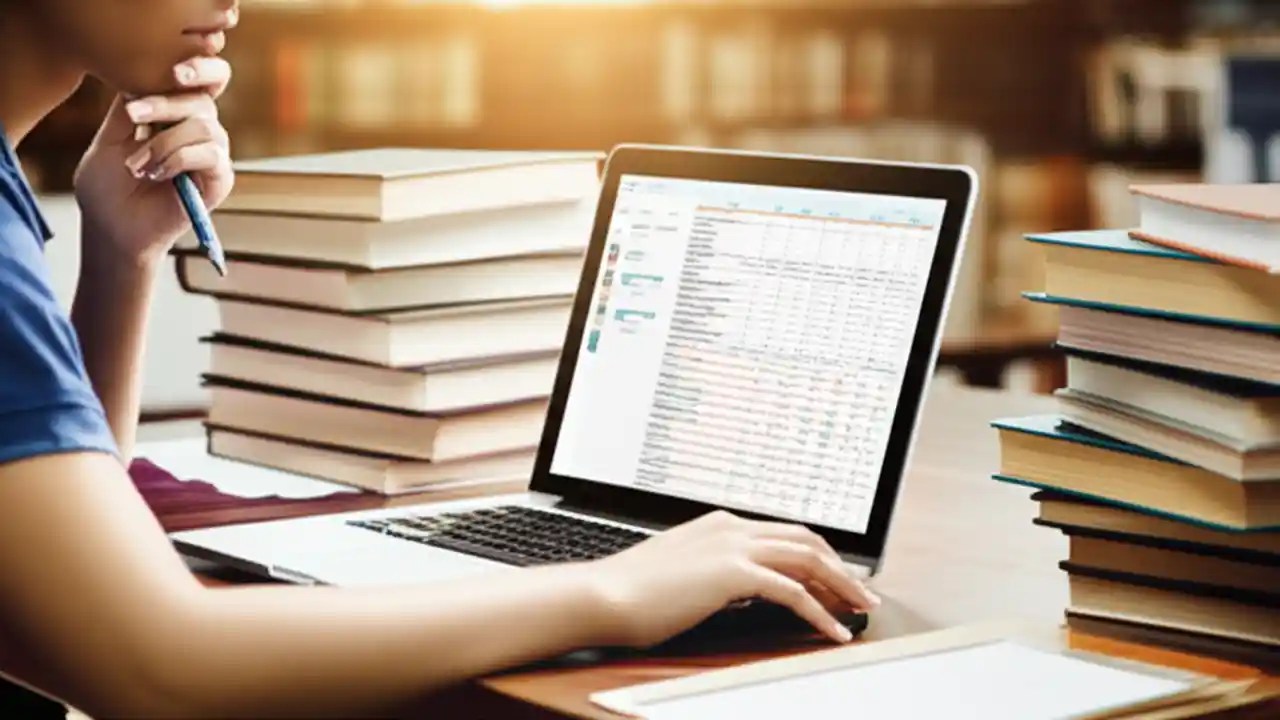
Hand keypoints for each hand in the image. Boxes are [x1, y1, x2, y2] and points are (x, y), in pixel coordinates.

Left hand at [74, 57, 233, 264]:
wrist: (113, 230)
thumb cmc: (107, 188)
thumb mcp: (109, 139)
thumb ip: (127, 109)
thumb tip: (142, 74)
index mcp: (174, 118)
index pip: (194, 84)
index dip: (192, 72)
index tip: (165, 78)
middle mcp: (198, 132)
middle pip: (201, 99)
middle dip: (166, 104)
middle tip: (133, 116)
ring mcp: (212, 155)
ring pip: (205, 126)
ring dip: (165, 142)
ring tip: (138, 165)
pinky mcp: (221, 179)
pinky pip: (211, 155)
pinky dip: (180, 159)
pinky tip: (157, 174)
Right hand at [583, 511, 879, 647]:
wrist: (604, 595)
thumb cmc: (632, 592)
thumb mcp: (681, 574)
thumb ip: (712, 575)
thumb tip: (739, 592)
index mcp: (719, 525)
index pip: (783, 534)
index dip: (817, 556)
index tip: (836, 579)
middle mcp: (731, 528)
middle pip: (806, 541)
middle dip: (840, 567)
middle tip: (861, 593)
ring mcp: (733, 546)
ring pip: (808, 559)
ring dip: (841, 585)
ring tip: (859, 609)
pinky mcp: (733, 573)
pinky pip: (792, 591)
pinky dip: (819, 611)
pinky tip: (831, 630)